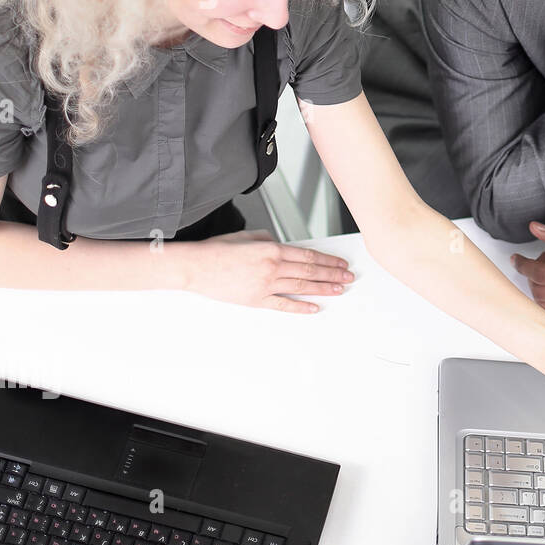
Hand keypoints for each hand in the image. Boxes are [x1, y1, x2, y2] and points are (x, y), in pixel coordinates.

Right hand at [176, 230, 353, 312]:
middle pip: (310, 270)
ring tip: (339, 290)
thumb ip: (268, 240)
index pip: (309, 255)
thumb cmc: (217, 251)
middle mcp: (273, 267)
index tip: (341, 263)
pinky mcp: (256, 299)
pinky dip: (301, 306)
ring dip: (323, 288)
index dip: (328, 260)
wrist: (196, 267)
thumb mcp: (247, 236)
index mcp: (272, 249)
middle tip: (347, 277)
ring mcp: (266, 285)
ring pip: (302, 286)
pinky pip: (283, 304)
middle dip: (332, 274)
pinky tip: (314, 307)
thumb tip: (280, 245)